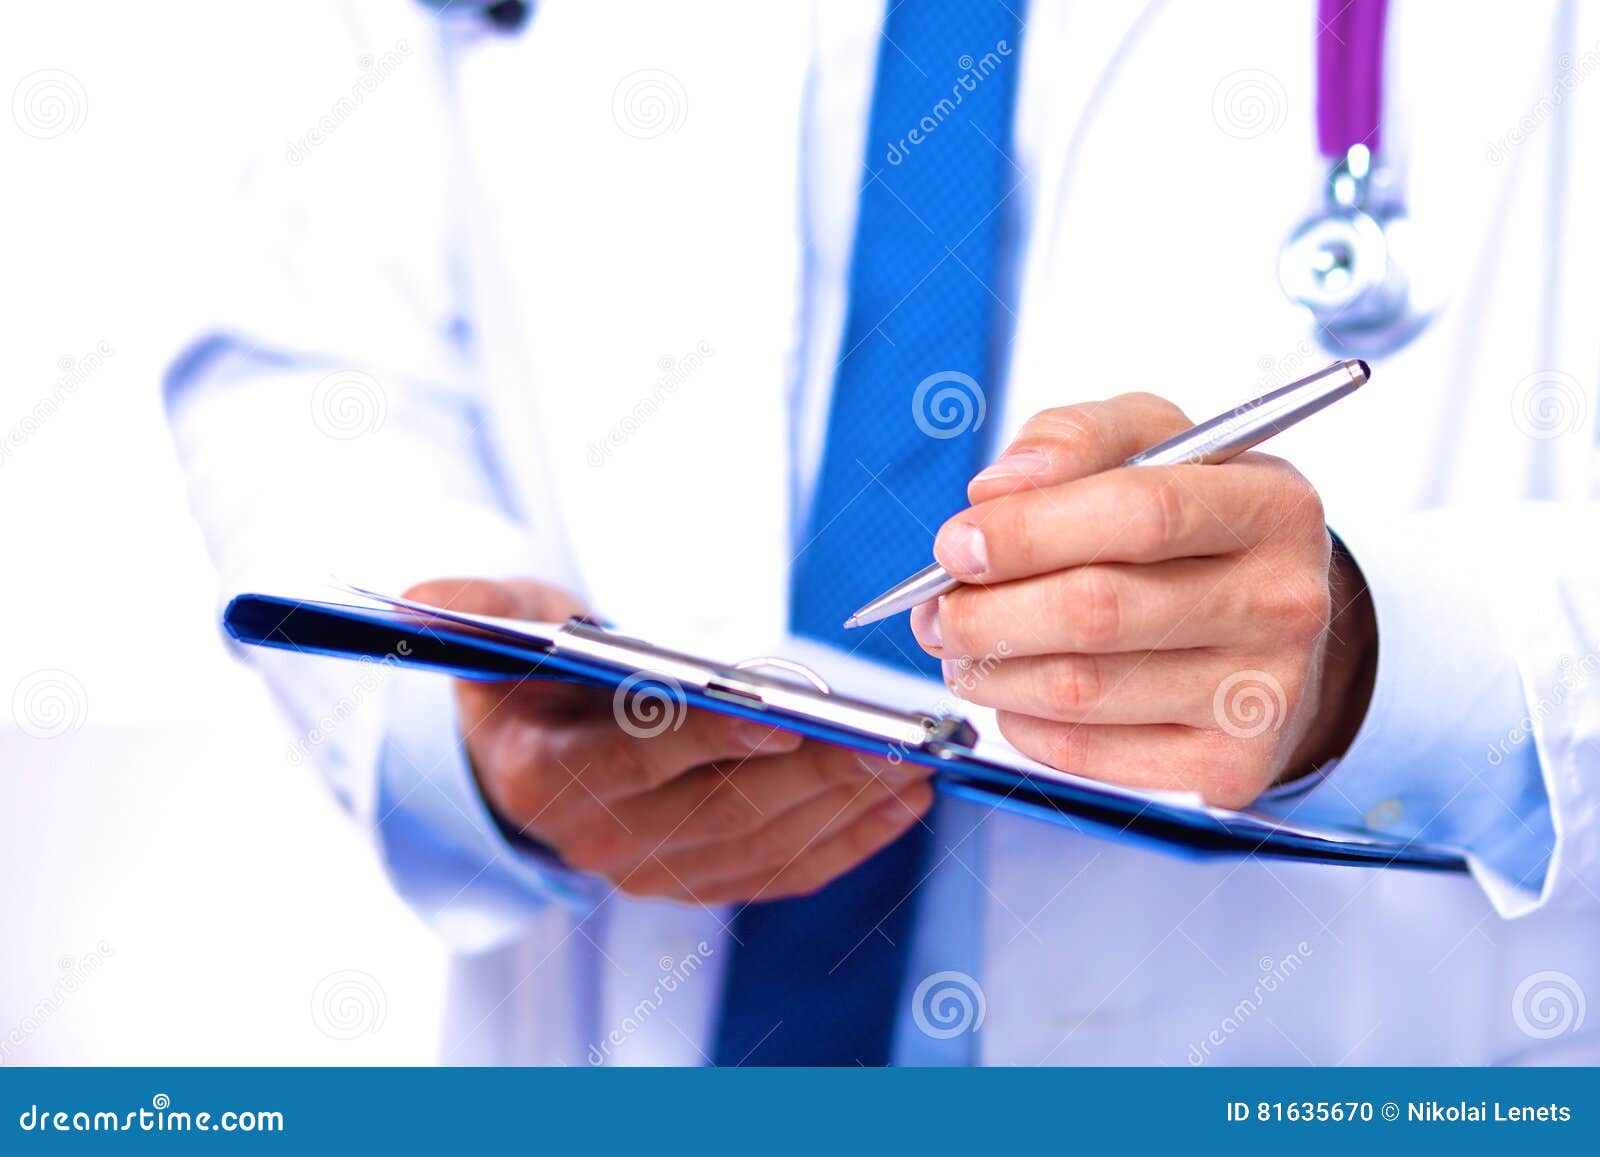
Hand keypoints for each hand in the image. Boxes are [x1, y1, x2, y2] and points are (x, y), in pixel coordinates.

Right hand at [404, 578, 933, 904]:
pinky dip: (847, 843)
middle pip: (720, 807)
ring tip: (913, 765)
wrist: (528, 752)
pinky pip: (780, 872)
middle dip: (813, 774)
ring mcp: (652, 870)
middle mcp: (599, 838)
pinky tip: (901, 806)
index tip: (780, 720)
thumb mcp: (491, 627)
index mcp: (546, 774)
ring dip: (845, 808)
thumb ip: (472, 607)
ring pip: (763, 845)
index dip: (706, 740)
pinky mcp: (698, 881)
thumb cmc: (526, 677)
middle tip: (891, 740)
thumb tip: (432, 596)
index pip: (634, 759)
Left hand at [910, 393, 1376, 807]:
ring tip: (961, 646)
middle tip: (937, 608)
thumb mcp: (1154, 442)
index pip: (1140, 513)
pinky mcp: (1227, 767)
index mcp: (1272, 506)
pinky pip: (1084, 751)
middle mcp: (1282, 603)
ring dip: (989, 670)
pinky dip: (1021, 722)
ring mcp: (1259, 696)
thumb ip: (1075, 438)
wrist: (1271, 623)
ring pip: (1078, 690)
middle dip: (986, 612)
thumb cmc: (1195, 523)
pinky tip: (1016, 691)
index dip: (1027, 530)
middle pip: (1097, 611)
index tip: (956, 543)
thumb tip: (995, 491)